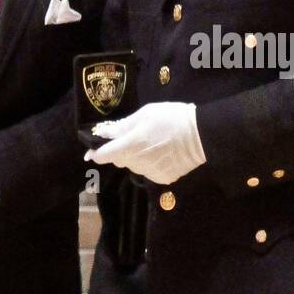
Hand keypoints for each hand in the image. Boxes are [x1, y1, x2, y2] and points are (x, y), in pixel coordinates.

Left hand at [84, 102, 205, 184]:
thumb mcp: (146, 114)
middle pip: (120, 160)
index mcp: (130, 145)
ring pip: (135, 166)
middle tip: (134, 137)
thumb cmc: (172, 118)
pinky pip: (149, 171)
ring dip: (137, 157)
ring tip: (154, 143)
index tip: (91, 151)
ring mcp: (150, 173)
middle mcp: (137, 163)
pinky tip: (164, 153)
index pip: (103, 155)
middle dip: (121, 150)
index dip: (95, 153)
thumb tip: (103, 132)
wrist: (202, 135)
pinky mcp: (162, 179)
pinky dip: (151, 164)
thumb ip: (123, 126)